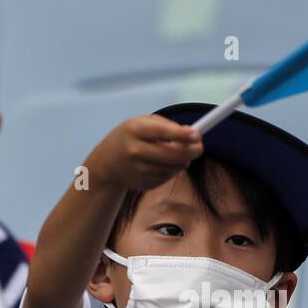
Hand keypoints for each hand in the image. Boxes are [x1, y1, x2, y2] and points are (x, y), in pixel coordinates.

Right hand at [84, 115, 202, 192]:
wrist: (108, 162)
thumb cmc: (132, 137)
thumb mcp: (143, 123)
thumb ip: (167, 126)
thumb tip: (192, 135)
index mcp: (135, 130)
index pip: (162, 132)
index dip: (181, 135)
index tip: (197, 135)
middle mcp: (135, 151)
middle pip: (172, 155)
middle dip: (191, 151)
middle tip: (200, 148)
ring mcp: (138, 170)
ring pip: (173, 168)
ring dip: (182, 161)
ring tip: (175, 154)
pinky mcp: (142, 183)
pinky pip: (167, 177)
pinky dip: (171, 170)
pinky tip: (160, 164)